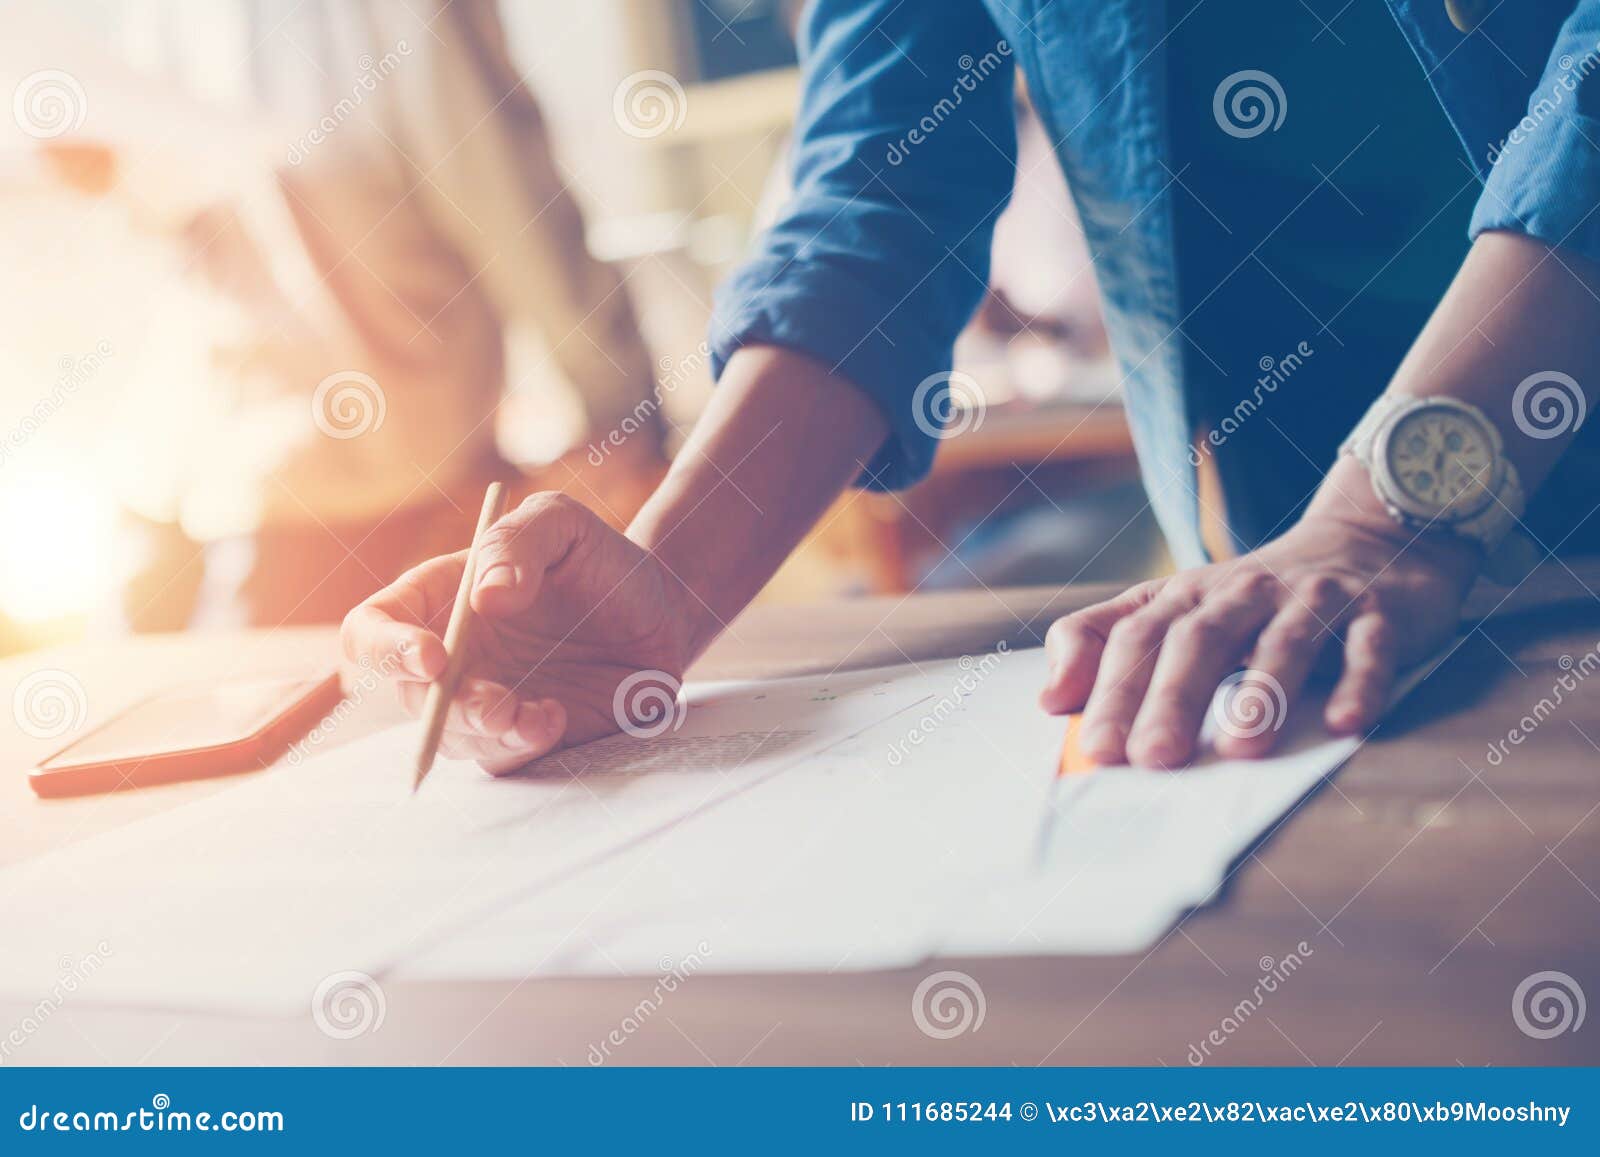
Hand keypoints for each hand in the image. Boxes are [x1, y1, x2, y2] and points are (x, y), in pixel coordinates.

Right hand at [341, 493, 696, 772]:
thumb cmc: (599, 559)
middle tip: (496, 704)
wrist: (663, 609)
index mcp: (438, 598)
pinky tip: (557, 717)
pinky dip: (522, 746)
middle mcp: (451, 654)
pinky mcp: (520, 734)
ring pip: (452, 736)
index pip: (373, 627)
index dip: (386, 647)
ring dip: (487, 733)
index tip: (434, 657)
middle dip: (446, 707)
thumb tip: (485, 599)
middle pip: (409, 694)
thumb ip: (516, 544)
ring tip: (537, 716)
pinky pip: (500, 757)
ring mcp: (482, 698)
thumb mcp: (561, 523)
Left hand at [1038, 461, 1479, 766]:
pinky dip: (1359, 682)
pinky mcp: (1378, 614)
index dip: (1113, 688)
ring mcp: (1312, 599)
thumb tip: (1050, 699)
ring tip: (1242, 747)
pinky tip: (1346, 721)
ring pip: (1283, 641)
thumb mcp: (1174, 611)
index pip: (1137, 638)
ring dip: (1262, 692)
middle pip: (1199, 639)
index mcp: (1187, 597)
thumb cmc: (1253, 599)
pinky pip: (1368, 647)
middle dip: (1172, 698)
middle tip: (1154, 758)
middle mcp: (1244, 593)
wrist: (1367, 539)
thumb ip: (1104, 645)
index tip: (1095, 748)